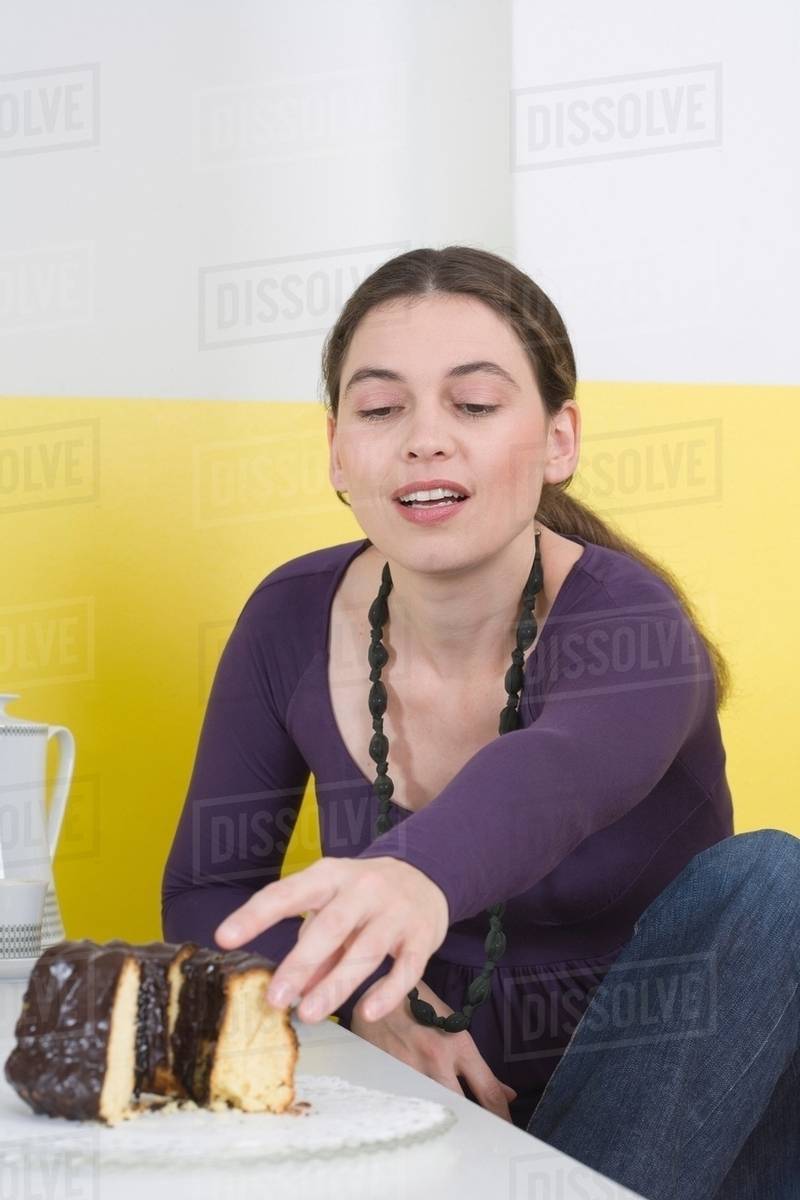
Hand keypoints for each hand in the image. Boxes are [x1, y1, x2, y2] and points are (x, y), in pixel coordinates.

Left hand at [214, 856, 449, 1022]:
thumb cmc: (364, 895)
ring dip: (335, 985)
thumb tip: (293, 989)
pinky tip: (368, 1012)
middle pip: (328, 927)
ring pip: (364, 951)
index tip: (225, 937)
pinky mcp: (422, 936)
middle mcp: (362, 889)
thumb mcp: (333, 904)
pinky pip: (406, 969)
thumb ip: (313, 943)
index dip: (255, 915)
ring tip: (309, 1014)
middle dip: (300, 964)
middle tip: (275, 998)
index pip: (287, 893)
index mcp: (330, 876)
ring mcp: (394, 912)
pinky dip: (388, 992)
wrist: (426, 875)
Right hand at [351, 978, 517, 1123]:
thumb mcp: (453, 1024)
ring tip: (450, 1131)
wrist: (376, 989)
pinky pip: (408, 1104)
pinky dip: (416, 1112)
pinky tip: (419, 1117)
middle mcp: (437, 1061)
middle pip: (463, 1108)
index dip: (503, 1116)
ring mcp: (411, 1070)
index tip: (508, 1130)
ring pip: (435, 1110)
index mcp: (458, 1044)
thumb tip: (506, 1093)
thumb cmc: (419, 1003)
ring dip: (444, 1120)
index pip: (489, 1091)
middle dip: (474, 1124)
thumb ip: (477, 1064)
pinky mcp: (389, 1076)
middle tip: (479, 1134)